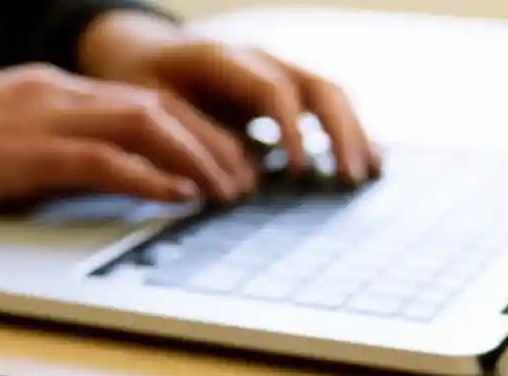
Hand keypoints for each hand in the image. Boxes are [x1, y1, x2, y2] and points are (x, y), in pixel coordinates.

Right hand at [0, 64, 256, 211]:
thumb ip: (48, 159)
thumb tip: (97, 189)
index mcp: (48, 89)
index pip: (142, 100)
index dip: (196, 131)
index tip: (226, 163)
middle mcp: (51, 92)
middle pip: (159, 105)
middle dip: (214, 143)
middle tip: (246, 182)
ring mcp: (36, 116)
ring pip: (143, 123)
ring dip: (196, 159)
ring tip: (226, 193)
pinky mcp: (18, 152)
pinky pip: (102, 159)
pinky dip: (148, 177)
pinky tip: (176, 196)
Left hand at [78, 11, 380, 184]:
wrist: (141, 55)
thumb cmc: (139, 86)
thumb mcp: (146, 111)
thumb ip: (186, 143)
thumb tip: (238, 187)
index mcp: (222, 60)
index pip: (273, 91)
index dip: (293, 130)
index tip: (302, 172)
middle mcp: (258, 60)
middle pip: (315, 87)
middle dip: (339, 132)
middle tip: (350, 178)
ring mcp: (276, 71)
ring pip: (329, 94)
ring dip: (352, 134)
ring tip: (368, 175)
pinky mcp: (284, 89)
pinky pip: (325, 106)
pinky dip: (347, 133)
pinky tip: (368, 162)